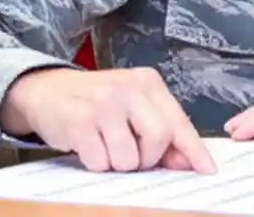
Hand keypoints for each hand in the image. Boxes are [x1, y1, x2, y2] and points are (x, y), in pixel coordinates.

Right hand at [0, 67, 214, 173]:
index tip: (207, 170)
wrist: (46, 89)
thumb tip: (185, 162)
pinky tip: (87, 146)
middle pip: (160, 139)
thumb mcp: (132, 108)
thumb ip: (159, 131)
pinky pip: (100, 162)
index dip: (194, 150)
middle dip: (148, 159)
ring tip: (105, 146)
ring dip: (118, 164)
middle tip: (133, 156)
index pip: (179, 121)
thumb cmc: (96, 103)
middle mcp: (129, 88)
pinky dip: (96, 163)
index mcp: (148, 83)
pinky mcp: (79, 120)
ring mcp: (103, 103)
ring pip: (129, 158)